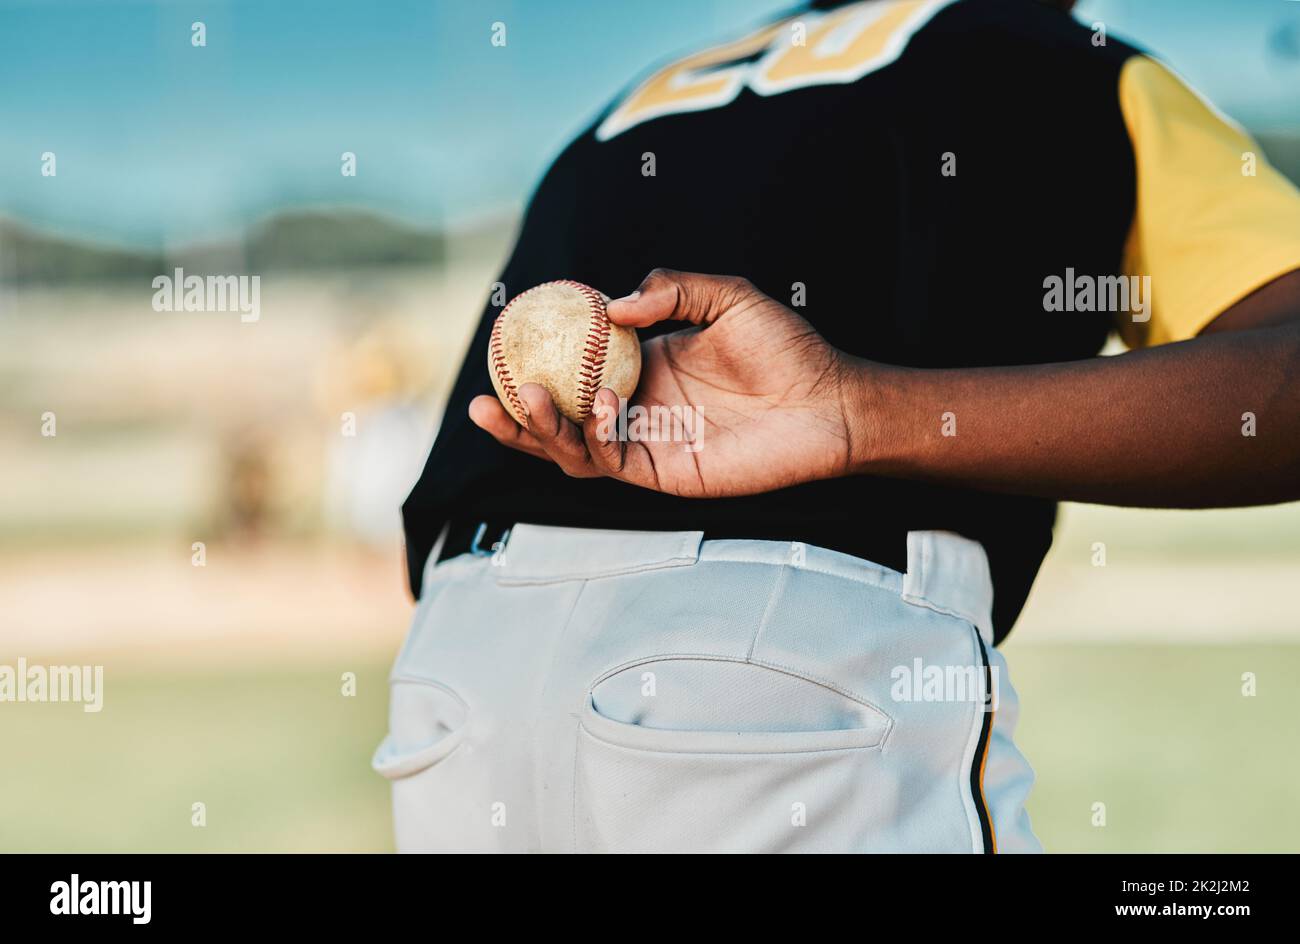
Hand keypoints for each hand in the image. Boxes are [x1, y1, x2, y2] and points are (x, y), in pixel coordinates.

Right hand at [469, 268, 871, 496]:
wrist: (830, 401)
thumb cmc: (786, 349)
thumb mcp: (726, 296)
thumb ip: (670, 288)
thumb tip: (611, 305)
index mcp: (642, 367)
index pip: (574, 369)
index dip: (535, 362)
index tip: (503, 344)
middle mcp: (636, 407)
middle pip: (560, 420)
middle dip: (516, 414)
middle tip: (485, 397)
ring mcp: (648, 443)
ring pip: (576, 449)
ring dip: (544, 431)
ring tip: (527, 400)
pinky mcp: (667, 472)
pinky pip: (616, 462)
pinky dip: (599, 437)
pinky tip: (605, 404)